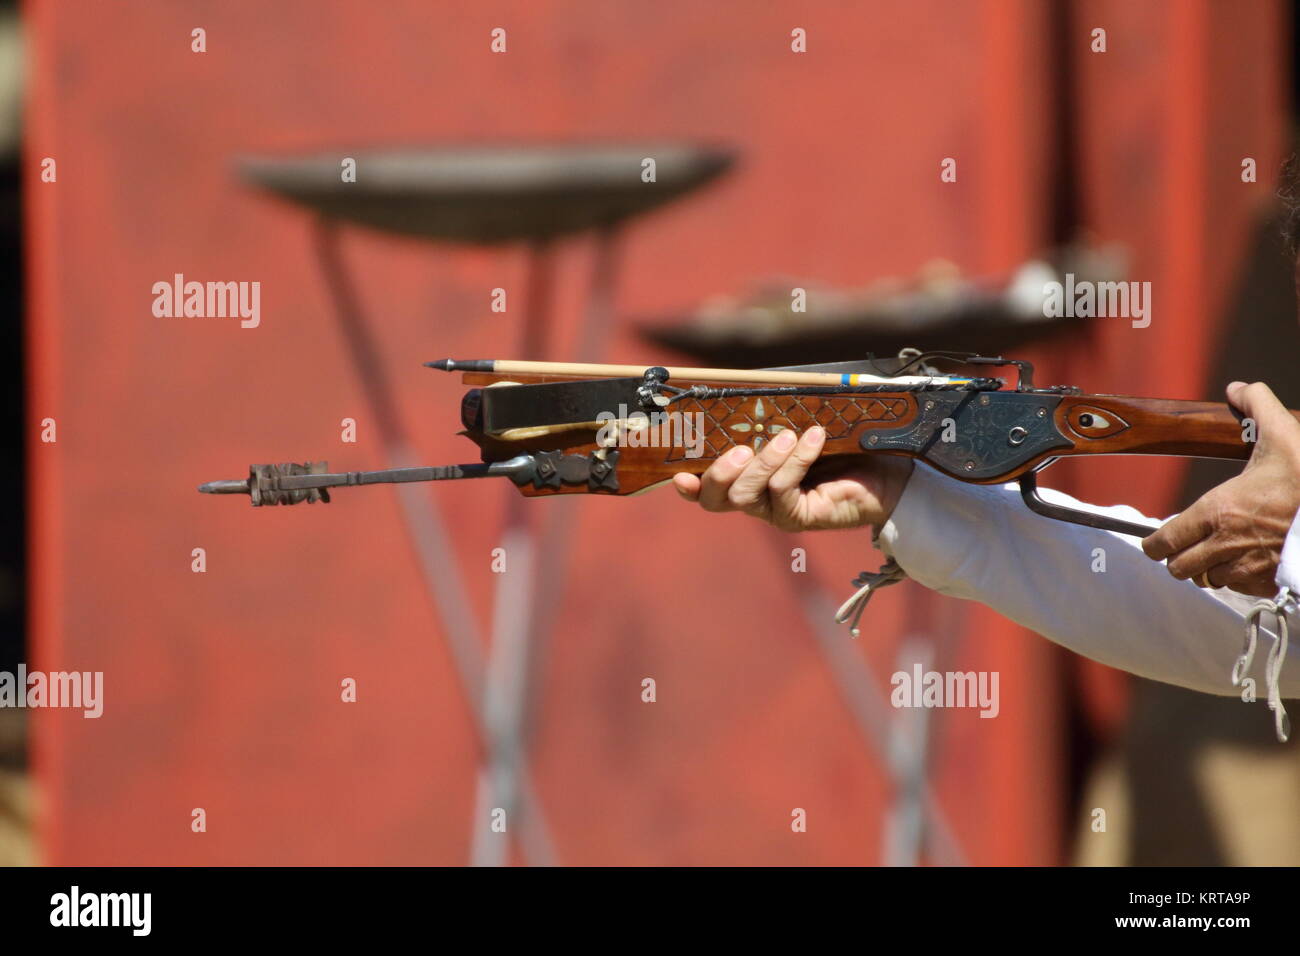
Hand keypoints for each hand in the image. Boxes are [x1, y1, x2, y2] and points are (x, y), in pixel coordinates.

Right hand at [672, 425, 914, 532]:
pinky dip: (795, 461)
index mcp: (750, 478)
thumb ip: (776, 418)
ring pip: (746, 497)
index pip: (709, 489)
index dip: (690, 485)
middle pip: (717, 499)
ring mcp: (779, 512)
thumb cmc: (847, 444)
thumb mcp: (803, 426)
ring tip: (786, 437)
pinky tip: (812, 438)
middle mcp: (759, 499)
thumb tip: (755, 393)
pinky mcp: (802, 517)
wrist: (892, 471)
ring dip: (762, 463)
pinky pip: (784, 491)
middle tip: (739, 448)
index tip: (679, 475)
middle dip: (718, 473)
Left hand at [1142, 381, 1299, 596]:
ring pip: (1208, 580)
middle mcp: (1224, 545)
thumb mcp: (1283, 434)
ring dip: (1209, 569)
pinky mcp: (1270, 582)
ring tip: (1219, 552)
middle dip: (1179, 558)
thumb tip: (1237, 388)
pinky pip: (1240, 590)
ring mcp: (1247, 568)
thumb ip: (1257, 405)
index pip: (1162, 541)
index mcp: (1216, 512)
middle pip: (1178, 568)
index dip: (1154, 542)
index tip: (1156, 539)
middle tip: (1188, 546)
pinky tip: (1248, 561)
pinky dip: (1239, 580)